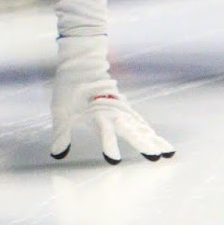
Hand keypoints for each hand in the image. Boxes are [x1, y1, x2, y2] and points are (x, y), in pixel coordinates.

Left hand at [50, 36, 173, 163]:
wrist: (82, 63)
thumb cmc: (69, 87)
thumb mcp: (60, 111)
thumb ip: (61, 134)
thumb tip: (56, 155)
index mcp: (97, 112)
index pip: (105, 131)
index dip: (109, 145)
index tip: (114, 161)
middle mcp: (113, 110)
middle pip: (130, 129)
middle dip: (143, 143)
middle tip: (156, 157)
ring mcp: (121, 107)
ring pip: (139, 125)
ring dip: (152, 138)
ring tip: (167, 151)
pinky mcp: (123, 106)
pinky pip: (137, 119)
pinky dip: (147, 129)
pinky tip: (155, 138)